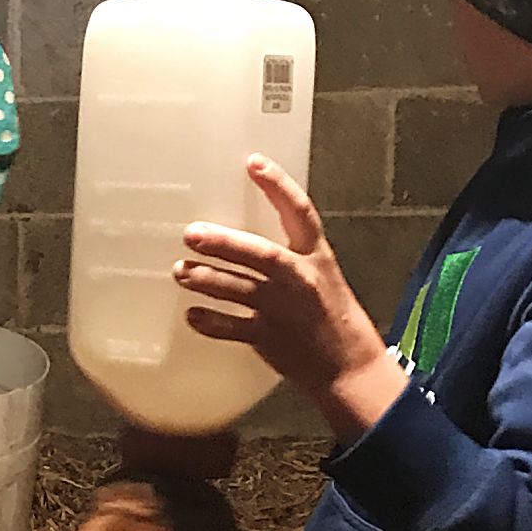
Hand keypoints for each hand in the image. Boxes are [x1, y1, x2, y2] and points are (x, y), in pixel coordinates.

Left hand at [173, 157, 406, 442]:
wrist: (351, 367)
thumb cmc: (332, 316)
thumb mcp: (321, 275)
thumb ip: (290, 255)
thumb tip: (244, 236)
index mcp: (317, 257)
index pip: (299, 212)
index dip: (277, 185)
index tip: (253, 163)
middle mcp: (300, 279)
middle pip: (260, 254)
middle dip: (225, 243)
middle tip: (191, 233)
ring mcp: (283, 310)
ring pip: (239, 289)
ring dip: (206, 279)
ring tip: (181, 271)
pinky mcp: (269, 337)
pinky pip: (232, 328)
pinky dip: (209, 322)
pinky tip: (191, 315)